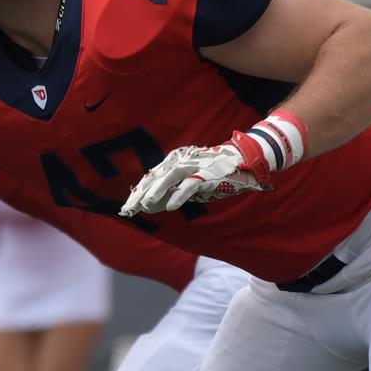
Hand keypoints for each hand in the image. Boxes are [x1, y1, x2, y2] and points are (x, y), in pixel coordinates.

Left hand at [122, 142, 264, 215]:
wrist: (243, 161)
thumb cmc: (215, 175)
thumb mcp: (190, 185)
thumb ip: (171, 193)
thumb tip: (149, 206)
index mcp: (175, 162)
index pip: (151, 177)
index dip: (138, 192)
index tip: (126, 207)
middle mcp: (181, 162)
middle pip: (156, 177)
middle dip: (141, 193)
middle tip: (128, 209)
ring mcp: (194, 166)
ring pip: (170, 177)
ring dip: (157, 191)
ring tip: (145, 205)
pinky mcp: (207, 174)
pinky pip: (190, 185)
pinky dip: (179, 195)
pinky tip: (170, 207)